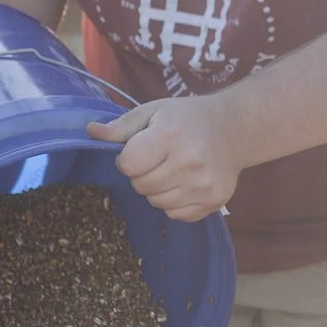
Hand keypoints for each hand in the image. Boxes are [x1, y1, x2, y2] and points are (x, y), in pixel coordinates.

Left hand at [86, 95, 242, 220]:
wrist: (235, 129)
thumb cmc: (188, 118)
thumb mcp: (153, 112)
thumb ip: (122, 126)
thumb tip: (91, 132)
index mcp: (171, 136)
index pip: (128, 165)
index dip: (129, 158)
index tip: (142, 149)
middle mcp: (190, 163)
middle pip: (141, 187)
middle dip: (143, 174)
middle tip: (160, 158)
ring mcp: (204, 186)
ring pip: (157, 203)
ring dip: (158, 190)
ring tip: (174, 170)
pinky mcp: (214, 202)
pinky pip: (176, 214)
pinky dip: (175, 202)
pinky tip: (187, 182)